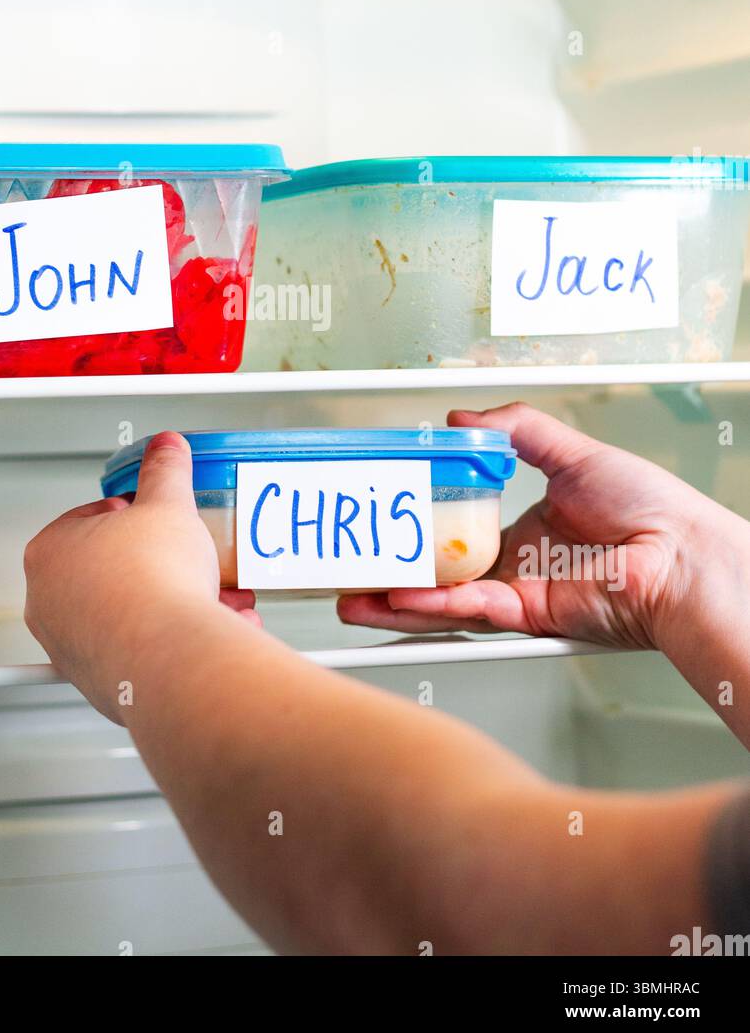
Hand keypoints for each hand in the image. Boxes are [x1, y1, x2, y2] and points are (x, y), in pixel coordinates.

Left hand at [24, 430, 257, 717]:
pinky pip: (139, 651)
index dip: (129, 515)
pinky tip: (208, 626)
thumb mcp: (167, 504)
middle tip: (183, 558)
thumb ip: (165, 471)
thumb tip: (165, 449)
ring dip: (169, 602)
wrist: (171, 657)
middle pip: (107, 571)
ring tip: (211, 594)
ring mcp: (70, 648)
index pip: (87, 519)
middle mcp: (48, 604)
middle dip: (155, 564)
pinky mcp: (100, 683)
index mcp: (48, 552)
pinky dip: (171, 638)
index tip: (154, 518)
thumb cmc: (153, 583)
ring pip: (126, 614)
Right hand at [337, 402, 746, 651]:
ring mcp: (519, 593)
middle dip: (390, 572)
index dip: (416, 522)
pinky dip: (432, 605)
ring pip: (443, 600)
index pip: (455, 526)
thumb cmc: (651, 509)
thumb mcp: (571, 450)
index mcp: (525, 527)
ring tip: (352, 595)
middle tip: (349, 563)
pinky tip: (398, 598)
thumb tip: (465, 417)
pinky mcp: (528, 616)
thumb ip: (516, 429)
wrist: (683, 555)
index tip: (382, 510)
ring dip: (395, 601)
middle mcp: (517, 564)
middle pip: (438, 571)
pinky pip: (470, 610)